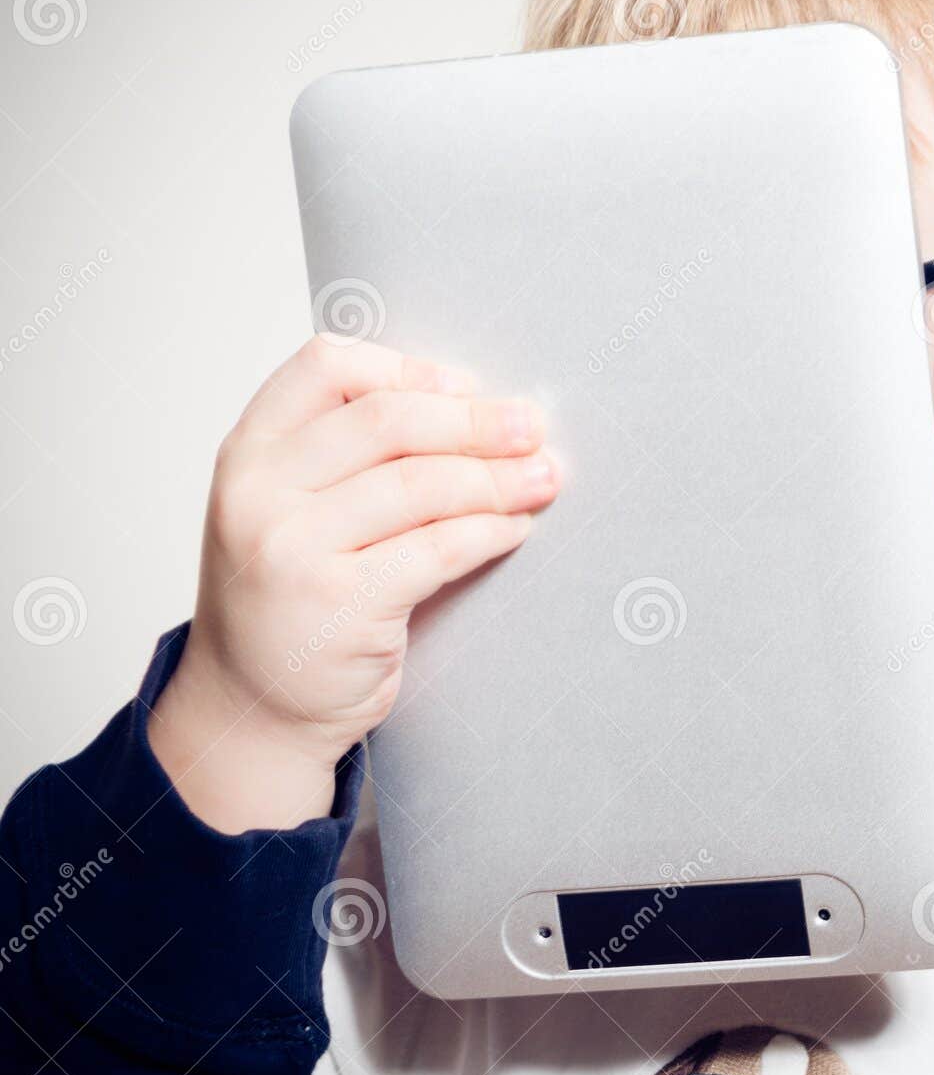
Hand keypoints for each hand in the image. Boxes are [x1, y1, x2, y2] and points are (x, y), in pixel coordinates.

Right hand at [147, 334, 558, 832]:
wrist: (254, 708)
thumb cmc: (293, 597)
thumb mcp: (291, 508)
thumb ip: (348, 456)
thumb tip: (478, 408)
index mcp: (249, 450)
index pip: (327, 366)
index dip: (408, 368)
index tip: (466, 386)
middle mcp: (258, 492)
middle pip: (389, 421)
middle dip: (475, 422)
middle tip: (531, 428)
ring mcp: (291, 549)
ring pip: (421, 484)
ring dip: (498, 478)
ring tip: (544, 478)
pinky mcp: (337, 605)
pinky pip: (437, 548)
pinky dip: (489, 531)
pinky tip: (516, 527)